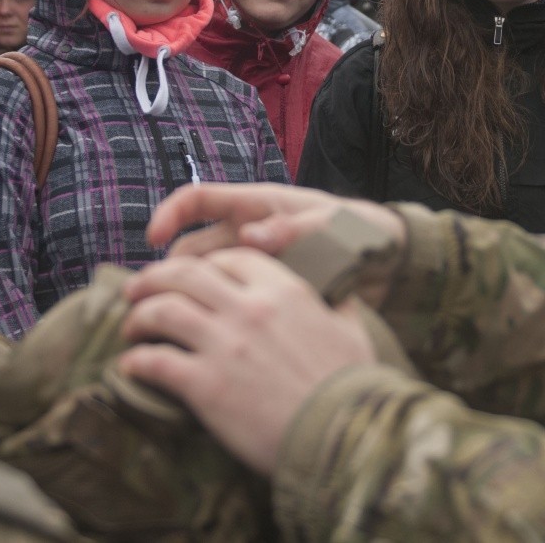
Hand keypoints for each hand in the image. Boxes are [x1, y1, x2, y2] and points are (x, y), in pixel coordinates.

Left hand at [120, 248, 376, 473]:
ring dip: (139, 316)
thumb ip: (339, 303)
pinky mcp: (205, 386)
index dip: (204, 264)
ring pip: (163, 310)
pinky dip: (136, 361)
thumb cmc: (353, 388)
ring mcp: (224, 346)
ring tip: (130, 327)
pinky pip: (156, 362)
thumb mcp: (352, 332)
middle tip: (136, 290)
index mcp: (284, 290)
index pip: (230, 258)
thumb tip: (342, 290)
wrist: (343, 438)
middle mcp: (249, 308)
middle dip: (154, 277)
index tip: (190, 277)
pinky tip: (130, 366)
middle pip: (185, 274)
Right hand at [147, 184, 405, 307]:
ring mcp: (256, 267)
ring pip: (207, 282)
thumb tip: (252, 235)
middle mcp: (249, 234)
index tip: (151, 240)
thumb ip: (296, 229)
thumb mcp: (334, 226)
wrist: (394, 266)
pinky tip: (204, 344)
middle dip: (169, 272)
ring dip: (188, 299)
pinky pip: (231, 304)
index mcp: (259, 207)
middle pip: (193, 249)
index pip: (199, 201)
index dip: (170, 214)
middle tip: (150, 305)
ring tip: (168, 331)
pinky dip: (215, 317)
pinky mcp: (266, 295)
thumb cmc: (365, 232)